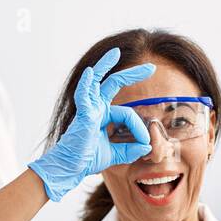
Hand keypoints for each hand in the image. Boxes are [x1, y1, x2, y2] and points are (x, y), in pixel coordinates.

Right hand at [27, 48, 155, 201]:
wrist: (70, 168)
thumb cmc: (85, 160)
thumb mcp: (114, 154)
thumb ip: (129, 150)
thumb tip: (147, 146)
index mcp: (102, 115)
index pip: (128, 114)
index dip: (139, 128)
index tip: (146, 144)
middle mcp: (95, 108)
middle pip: (114, 84)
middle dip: (133, 74)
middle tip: (151, 67)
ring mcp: (88, 109)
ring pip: (99, 82)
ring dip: (105, 65)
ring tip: (116, 52)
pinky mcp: (83, 115)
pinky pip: (84, 95)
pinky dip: (87, 83)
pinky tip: (90, 72)